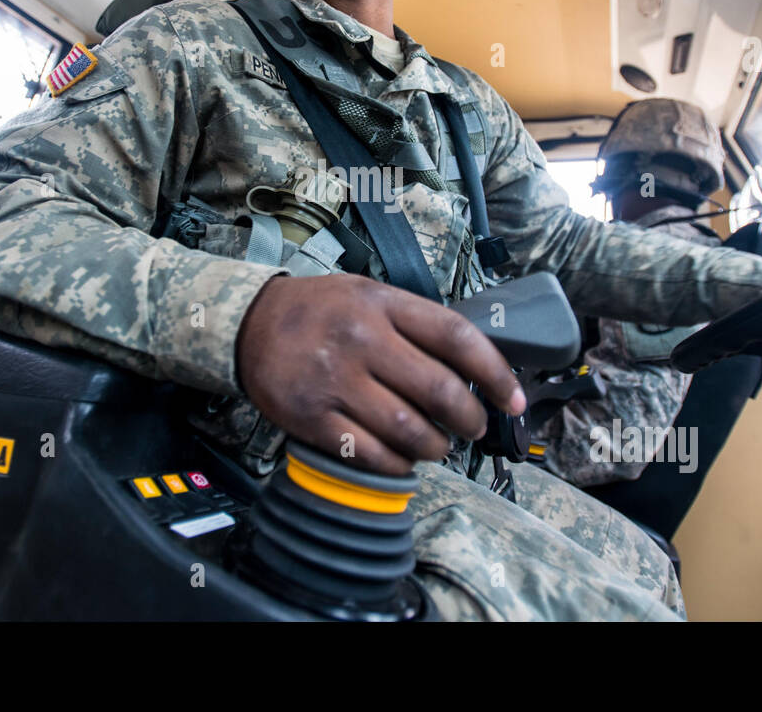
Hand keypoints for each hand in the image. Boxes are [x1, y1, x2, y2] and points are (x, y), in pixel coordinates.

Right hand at [235, 273, 526, 475]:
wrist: (248, 323)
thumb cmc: (319, 311)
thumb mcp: (369, 295)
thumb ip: (414, 324)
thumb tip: (471, 367)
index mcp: (383, 304)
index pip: (457, 337)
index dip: (495, 373)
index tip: (513, 399)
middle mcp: (362, 340)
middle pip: (440, 390)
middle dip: (470, 419)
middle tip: (473, 428)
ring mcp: (336, 381)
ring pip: (409, 430)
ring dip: (435, 447)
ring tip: (438, 446)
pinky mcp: (312, 417)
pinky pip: (370, 453)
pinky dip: (397, 465)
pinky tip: (403, 461)